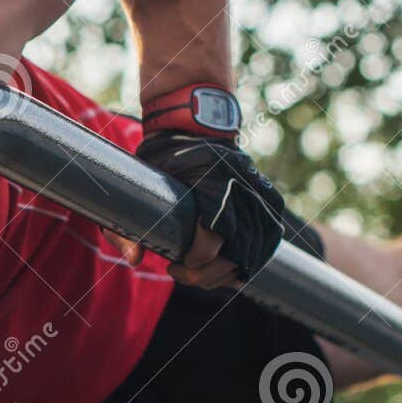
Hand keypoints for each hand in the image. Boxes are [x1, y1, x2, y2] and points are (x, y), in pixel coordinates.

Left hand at [134, 131, 286, 284]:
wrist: (197, 127)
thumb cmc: (165, 157)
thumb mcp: (141, 183)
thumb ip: (129, 221)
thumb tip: (134, 259)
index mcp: (213, 180)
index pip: (213, 237)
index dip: (196, 260)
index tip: (175, 263)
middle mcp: (244, 188)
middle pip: (235, 254)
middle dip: (206, 274)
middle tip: (180, 271)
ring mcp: (263, 196)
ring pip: (252, 255)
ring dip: (224, 274)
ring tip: (197, 271)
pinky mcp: (272, 203)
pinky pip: (265, 247)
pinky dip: (244, 264)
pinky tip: (221, 269)